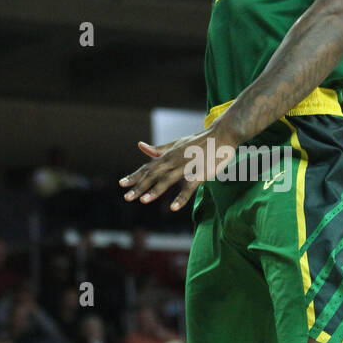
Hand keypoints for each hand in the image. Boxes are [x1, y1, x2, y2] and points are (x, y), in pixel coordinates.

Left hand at [119, 119, 237, 212]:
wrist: (221, 135)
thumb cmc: (199, 141)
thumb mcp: (176, 143)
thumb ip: (159, 149)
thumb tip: (141, 146)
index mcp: (168, 155)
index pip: (148, 167)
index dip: (135, 176)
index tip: (121, 184)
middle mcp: (174, 160)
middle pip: (154, 174)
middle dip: (139, 186)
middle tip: (127, 197)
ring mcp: (187, 167)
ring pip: (168, 180)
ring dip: (155, 190)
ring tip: (143, 201)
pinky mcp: (201, 173)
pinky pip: (189, 187)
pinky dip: (181, 197)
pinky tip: (174, 207)